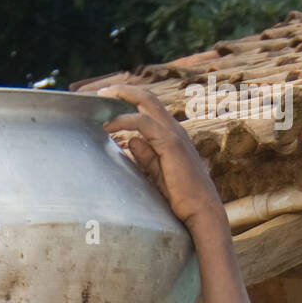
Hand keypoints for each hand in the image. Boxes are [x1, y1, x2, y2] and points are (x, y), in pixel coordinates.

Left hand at [77, 82, 225, 232]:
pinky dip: (124, 120)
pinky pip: (143, 123)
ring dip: (121, 97)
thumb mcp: (158, 174)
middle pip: (147, 98)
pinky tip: (108, 126)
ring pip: (145, 103)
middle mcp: (173, 129)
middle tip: (100, 92)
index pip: (149, 108)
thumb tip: (131, 142)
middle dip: (122, 91)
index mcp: (171, 134)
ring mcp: (173, 134)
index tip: (108, 100)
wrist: (201, 211)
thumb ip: (146, 157)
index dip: (129, 100)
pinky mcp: (170, 144)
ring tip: (101, 98)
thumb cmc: (182, 198)